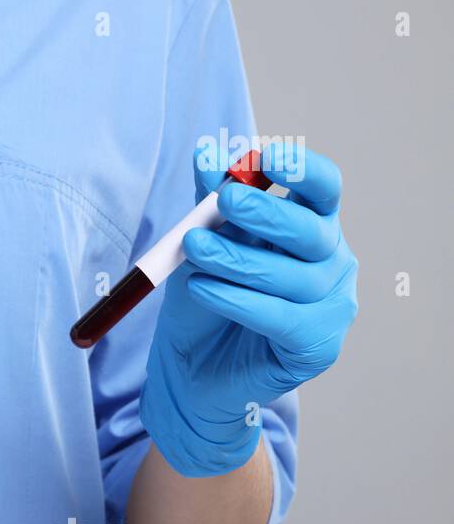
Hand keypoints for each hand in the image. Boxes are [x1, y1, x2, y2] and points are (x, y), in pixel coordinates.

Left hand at [140, 142, 357, 475]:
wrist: (192, 370)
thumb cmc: (205, 299)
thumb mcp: (202, 244)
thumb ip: (208, 203)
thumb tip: (208, 153)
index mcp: (310, 227)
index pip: (324, 189)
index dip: (302, 170)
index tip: (265, 156)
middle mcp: (331, 261)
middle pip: (312, 230)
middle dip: (267, 211)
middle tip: (224, 200)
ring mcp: (331, 305)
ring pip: (290, 275)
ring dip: (237, 258)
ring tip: (193, 248)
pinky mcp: (317, 345)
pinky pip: (279, 317)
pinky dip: (237, 300)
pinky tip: (203, 289)